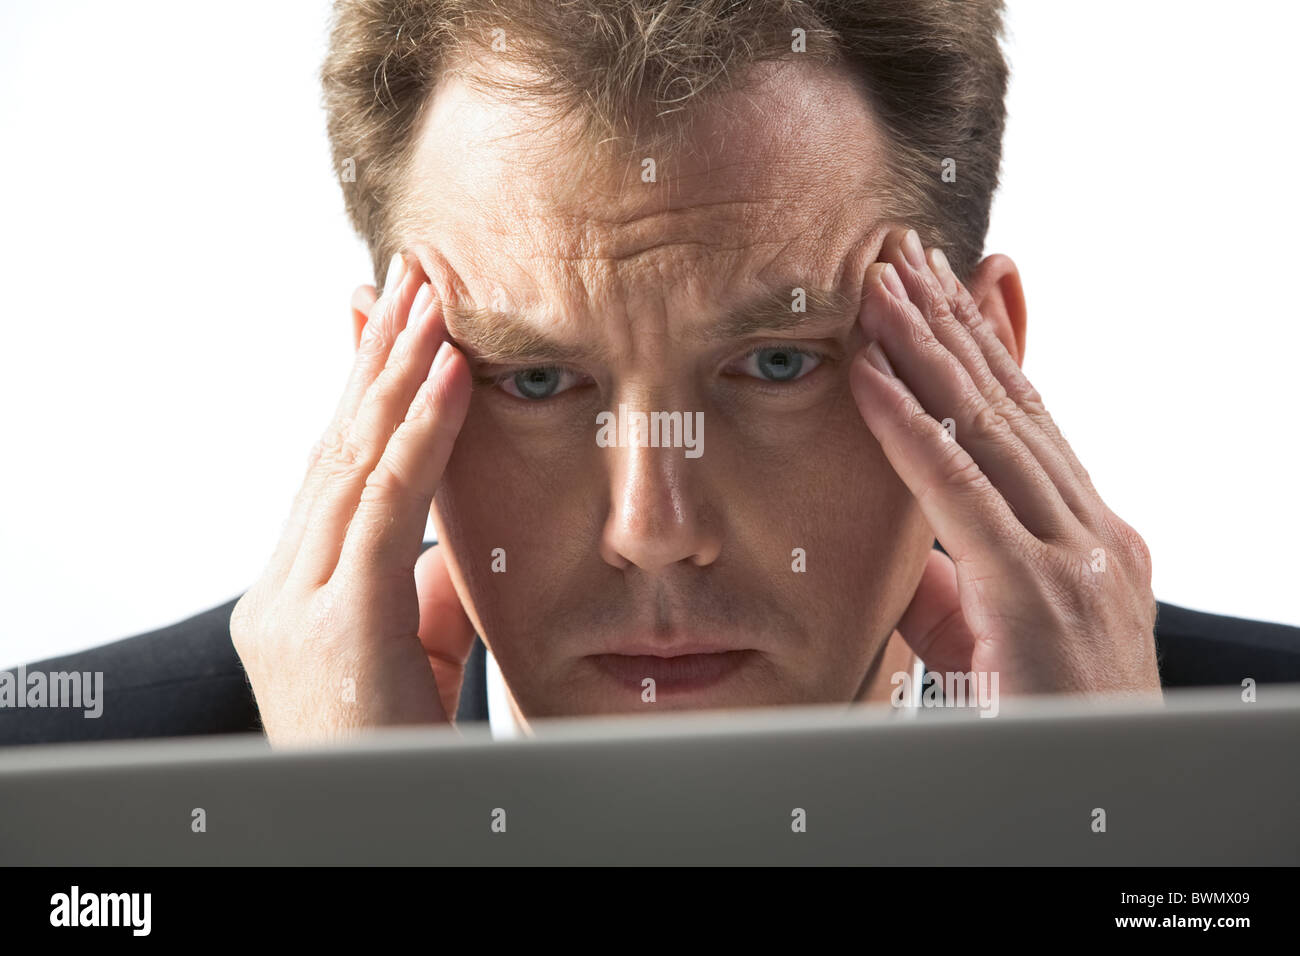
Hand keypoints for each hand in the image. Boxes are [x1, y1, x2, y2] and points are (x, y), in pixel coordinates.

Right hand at [231, 254, 474, 745]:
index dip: (358, 393)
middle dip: (374, 359)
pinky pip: (387, 506)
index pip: (326, 473)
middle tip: (407, 276)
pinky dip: (421, 432)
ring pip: (351, 461)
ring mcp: (294, 607)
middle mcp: (278, 592)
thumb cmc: (401, 755)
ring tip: (432, 297)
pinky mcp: (334, 625)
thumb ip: (418, 595)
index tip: (384, 324)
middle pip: (331, 449)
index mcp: (290, 598)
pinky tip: (450, 373)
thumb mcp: (414, 659)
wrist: (386, 834)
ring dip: (397, 372)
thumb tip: (442, 543)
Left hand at [850, 228, 1160, 697]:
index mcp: (1091, 536)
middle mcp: (1094, 530)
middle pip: (1011, 405)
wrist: (1098, 800)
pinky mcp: (1039, 591)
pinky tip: (869, 376)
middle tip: (902, 258)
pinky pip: (958, 490)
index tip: (939, 294)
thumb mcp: (989, 643)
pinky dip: (907, 426)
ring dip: (925, 349)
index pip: (1028, 423)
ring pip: (988, 428)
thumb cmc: (1044, 723)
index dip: (981, 351)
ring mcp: (1075, 556)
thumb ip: (947, 590)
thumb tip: (902, 553)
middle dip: (952, 325)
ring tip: (878, 286)